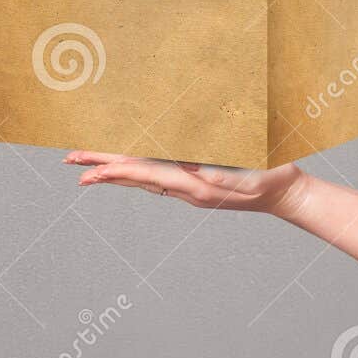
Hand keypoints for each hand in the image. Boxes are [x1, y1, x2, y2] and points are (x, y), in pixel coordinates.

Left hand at [63, 151, 308, 216]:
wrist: (287, 195)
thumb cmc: (272, 177)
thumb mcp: (247, 173)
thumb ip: (219, 171)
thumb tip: (190, 167)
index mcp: (194, 184)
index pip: (145, 175)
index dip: (116, 171)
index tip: (89, 171)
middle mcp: (187, 189)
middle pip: (136, 177)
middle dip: (102, 170)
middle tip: (70, 163)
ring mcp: (190, 190)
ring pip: (144, 180)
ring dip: (115, 173)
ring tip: (87, 169)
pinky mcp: (196, 186)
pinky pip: (159, 180)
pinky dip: (137, 174)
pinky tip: (128, 171)